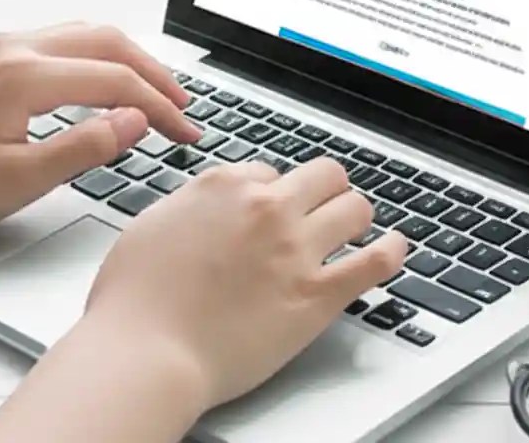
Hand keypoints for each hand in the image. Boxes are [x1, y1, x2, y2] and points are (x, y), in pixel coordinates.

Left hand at [0, 23, 200, 243]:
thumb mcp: (21, 181)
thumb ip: (87, 147)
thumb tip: (136, 121)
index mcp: (23, 76)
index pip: (116, 79)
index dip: (160, 107)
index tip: (185, 133)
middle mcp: (13, 50)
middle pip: (108, 41)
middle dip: (154, 74)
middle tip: (184, 108)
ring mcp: (1, 51)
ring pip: (86, 36)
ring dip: (129, 61)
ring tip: (156, 95)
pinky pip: (62, 44)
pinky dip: (99, 61)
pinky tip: (109, 88)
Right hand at [83, 159, 407, 408]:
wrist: (144, 354)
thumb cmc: (133, 303)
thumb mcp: (152, 226)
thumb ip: (193, 206)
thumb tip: (214, 203)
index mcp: (225, 186)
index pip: (270, 173)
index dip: (271, 194)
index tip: (269, 214)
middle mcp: (267, 208)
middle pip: (324, 175)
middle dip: (324, 191)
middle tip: (322, 210)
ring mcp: (297, 249)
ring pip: (355, 208)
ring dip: (355, 217)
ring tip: (352, 231)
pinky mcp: (318, 294)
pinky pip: (376, 261)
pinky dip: (393, 251)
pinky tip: (395, 247)